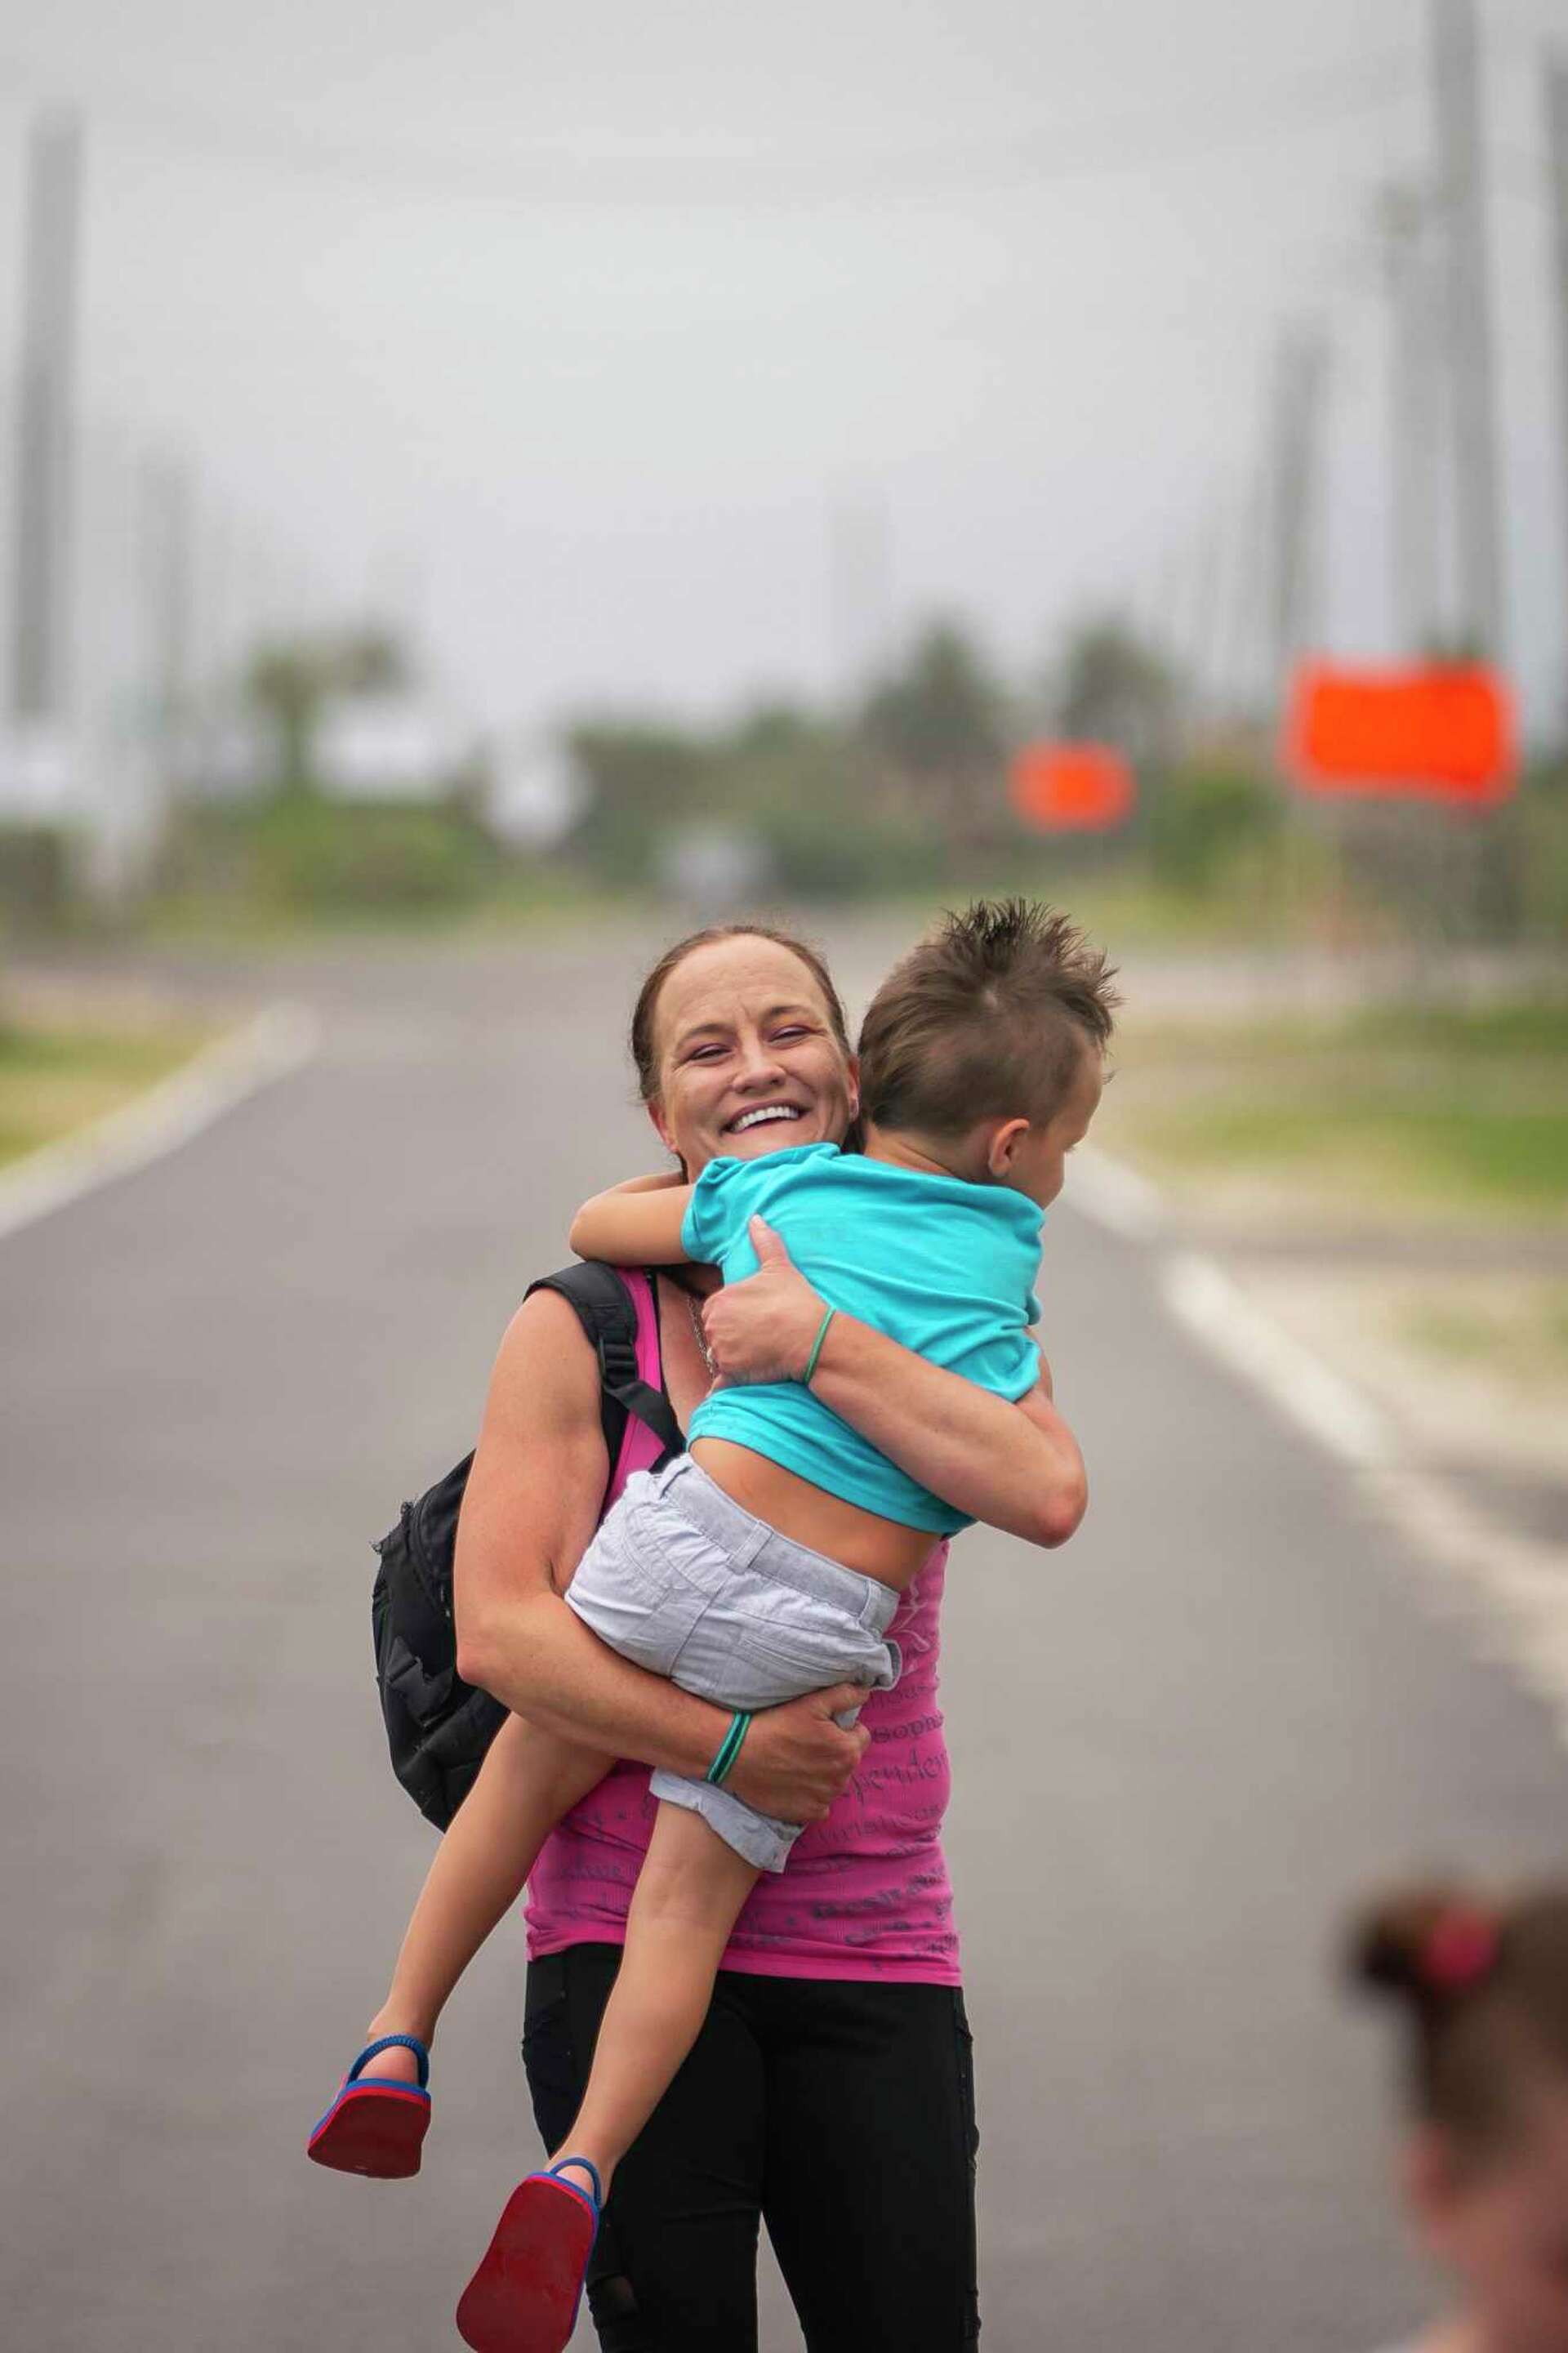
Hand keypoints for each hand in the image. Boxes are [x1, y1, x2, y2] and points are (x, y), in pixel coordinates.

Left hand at [699, 1218, 824, 1384]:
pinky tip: (725, 1389)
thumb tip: (756, 1218)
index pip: (716, 1310)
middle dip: (730, 1336)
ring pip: (719, 1355)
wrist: (811, 1337)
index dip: (734, 1315)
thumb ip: (765, 1242)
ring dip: (731, 1357)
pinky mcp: (731, 1373)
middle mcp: (714, 1325)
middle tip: (758, 1336)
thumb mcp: (780, 1267)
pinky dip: (720, 1387)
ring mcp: (721, 1350)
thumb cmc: (796, 1302)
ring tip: (758, 1354)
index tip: (754, 1319)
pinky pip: (718, 1384)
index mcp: (720, 1299)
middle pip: (715, 1333)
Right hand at [725, 1684, 869, 1823]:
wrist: (739, 1754)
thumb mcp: (812, 1702)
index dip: (843, 1729)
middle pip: (848, 1761)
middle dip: (835, 1752)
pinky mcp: (807, 1814)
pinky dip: (811, 1795)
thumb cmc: (776, 1725)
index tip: (822, 1728)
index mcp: (847, 1751)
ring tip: (797, 1761)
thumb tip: (865, 1692)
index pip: (861, 1736)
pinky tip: (793, 1782)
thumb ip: (844, 1696)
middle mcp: (841, 1779)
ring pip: (834, 1783)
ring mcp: (824, 1799)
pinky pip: (819, 1804)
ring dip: (824, 1774)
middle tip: (807, 1743)